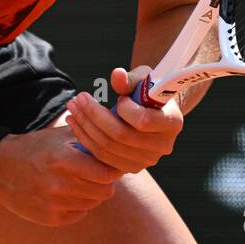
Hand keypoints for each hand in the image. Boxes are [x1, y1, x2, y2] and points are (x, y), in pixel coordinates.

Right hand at [0, 124, 123, 226]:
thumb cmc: (35, 148)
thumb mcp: (59, 136)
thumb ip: (88, 137)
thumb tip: (116, 138)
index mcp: (63, 160)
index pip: (106, 174)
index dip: (112, 169)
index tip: (109, 165)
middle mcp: (59, 184)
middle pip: (104, 192)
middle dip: (104, 182)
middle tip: (97, 174)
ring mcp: (53, 204)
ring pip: (93, 203)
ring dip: (91, 193)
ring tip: (79, 182)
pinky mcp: (49, 218)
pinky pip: (79, 214)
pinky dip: (78, 205)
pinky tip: (67, 193)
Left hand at [63, 65, 184, 173]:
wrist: (154, 110)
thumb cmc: (149, 90)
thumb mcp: (144, 78)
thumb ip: (130, 78)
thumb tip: (116, 76)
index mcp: (172, 122)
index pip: (144, 121)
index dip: (125, 109)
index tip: (118, 97)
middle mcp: (163, 146)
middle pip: (121, 136)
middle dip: (94, 116)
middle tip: (78, 99)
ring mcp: (147, 160)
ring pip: (108, 148)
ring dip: (85, 128)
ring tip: (72, 109)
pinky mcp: (131, 167)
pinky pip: (103, 158)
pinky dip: (86, 140)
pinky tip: (75, 123)